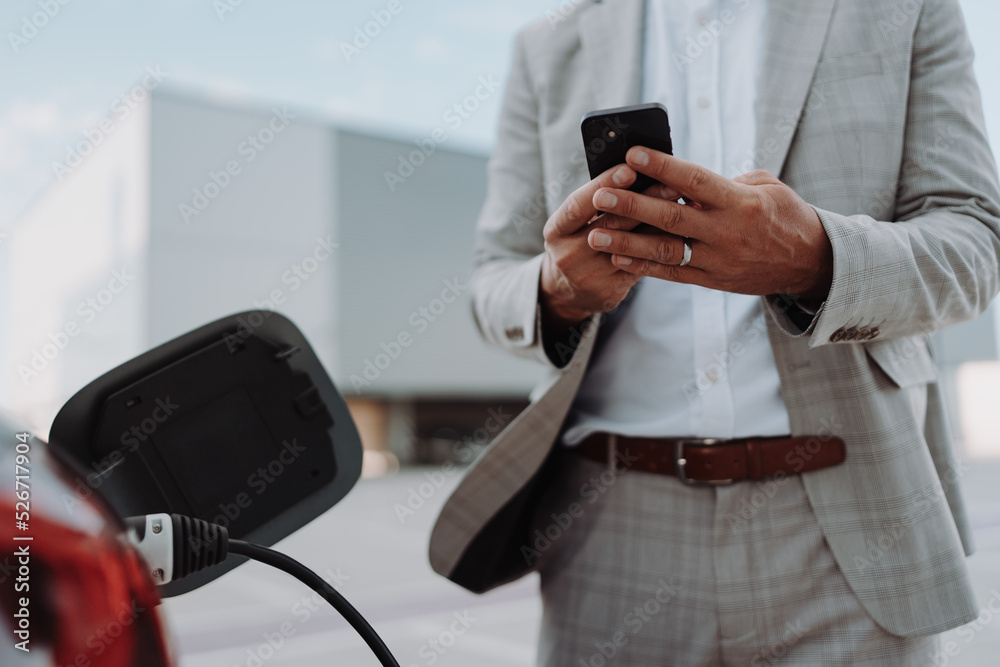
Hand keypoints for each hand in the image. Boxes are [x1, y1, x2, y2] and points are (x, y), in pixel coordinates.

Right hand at [540, 165, 681, 328]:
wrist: (567, 291)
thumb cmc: (577, 242)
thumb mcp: (574, 224)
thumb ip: (596, 203)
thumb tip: (636, 171)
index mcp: (556, 231)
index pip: (578, 205)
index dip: (603, 185)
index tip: (630, 169)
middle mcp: (568, 255)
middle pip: (610, 224)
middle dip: (643, 200)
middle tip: (670, 182)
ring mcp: (588, 276)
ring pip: (631, 246)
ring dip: (658, 224)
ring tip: (680, 205)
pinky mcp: (609, 291)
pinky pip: (641, 265)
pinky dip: (661, 246)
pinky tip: (679, 232)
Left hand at [586, 147, 832, 302]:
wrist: (809, 262)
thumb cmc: (784, 214)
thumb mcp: (764, 186)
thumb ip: (723, 182)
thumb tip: (681, 177)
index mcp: (740, 201)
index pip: (694, 180)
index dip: (662, 167)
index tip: (631, 155)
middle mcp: (727, 232)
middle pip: (672, 217)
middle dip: (633, 206)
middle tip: (599, 197)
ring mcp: (718, 259)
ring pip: (666, 251)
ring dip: (628, 243)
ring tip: (596, 235)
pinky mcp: (713, 280)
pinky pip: (673, 274)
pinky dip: (643, 267)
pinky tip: (617, 258)